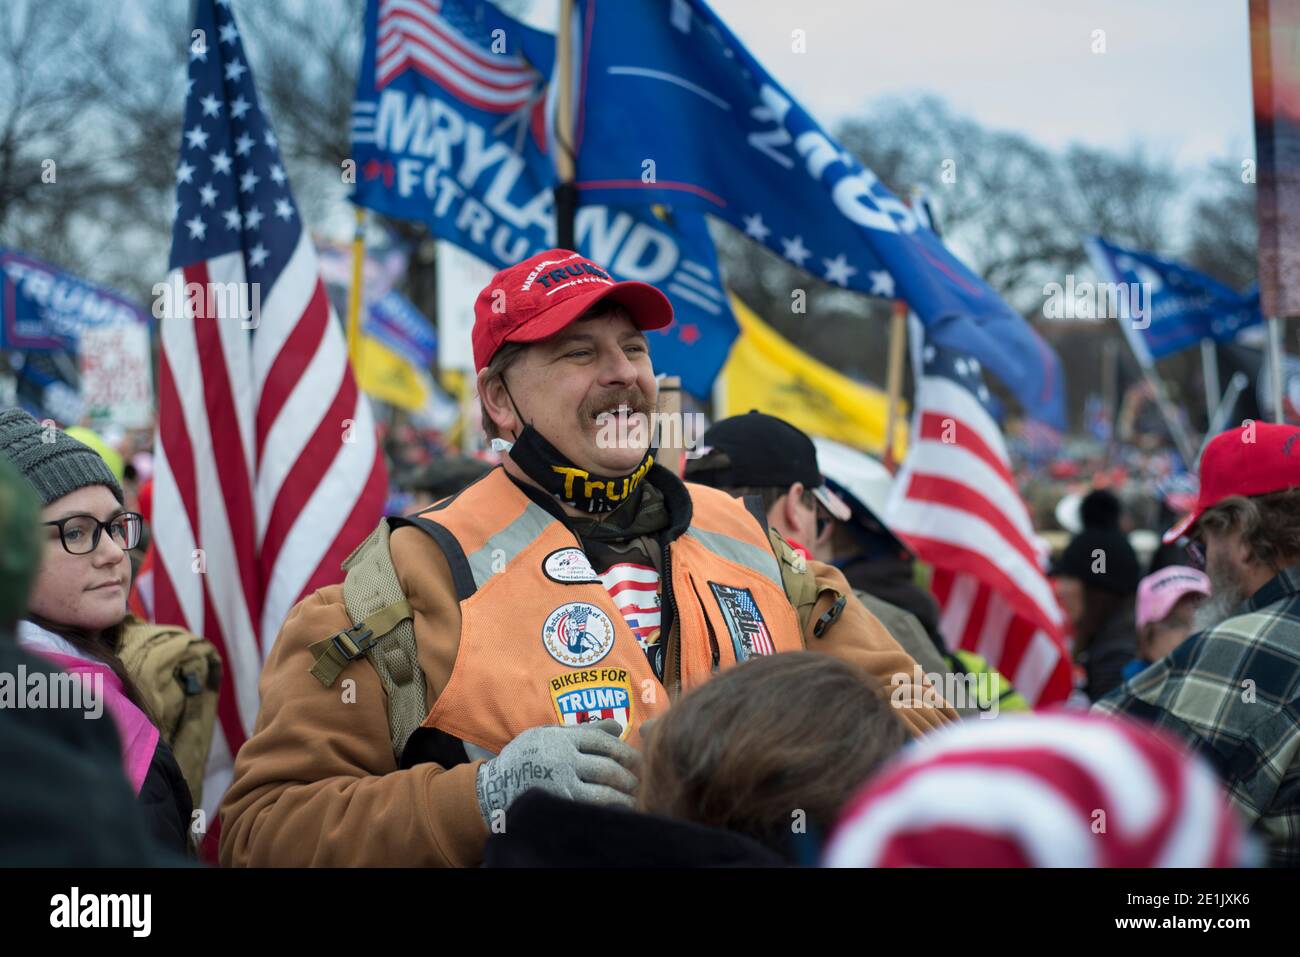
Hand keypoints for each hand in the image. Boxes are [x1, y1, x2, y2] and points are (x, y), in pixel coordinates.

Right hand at [475, 718, 641, 822]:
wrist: (494, 785)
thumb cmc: (527, 755)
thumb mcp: (550, 734)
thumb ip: (584, 731)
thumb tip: (618, 726)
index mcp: (561, 738)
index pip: (601, 741)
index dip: (623, 751)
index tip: (637, 759)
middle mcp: (561, 760)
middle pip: (606, 767)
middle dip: (628, 777)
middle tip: (640, 782)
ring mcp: (558, 784)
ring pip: (600, 792)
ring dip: (622, 798)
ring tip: (633, 800)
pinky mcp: (556, 805)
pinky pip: (587, 809)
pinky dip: (605, 811)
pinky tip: (616, 813)